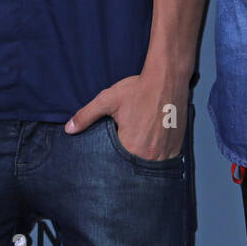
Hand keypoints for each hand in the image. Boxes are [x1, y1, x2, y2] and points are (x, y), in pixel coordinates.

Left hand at [65, 73, 186, 160]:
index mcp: (131, 147)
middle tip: (128, 143)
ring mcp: (166, 153)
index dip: (113, 159)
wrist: (167, 79)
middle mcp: (150, 155)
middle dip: (129, 160)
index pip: (117, 165)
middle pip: (134, 166)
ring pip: (151, 165)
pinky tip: (154, 142)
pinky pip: (166, 160)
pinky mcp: (177, 147)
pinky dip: (159, 155)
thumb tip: (68, 129)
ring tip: (141, 144)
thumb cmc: (138, 89)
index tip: (114, 149)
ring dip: (145, 158)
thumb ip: (86, 116)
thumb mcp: (108, 100)